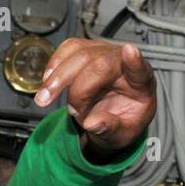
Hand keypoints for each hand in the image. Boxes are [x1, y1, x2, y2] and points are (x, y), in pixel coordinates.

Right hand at [35, 40, 155, 154]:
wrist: (111, 116)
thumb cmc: (122, 121)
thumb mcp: (121, 136)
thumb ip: (110, 129)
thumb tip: (91, 123)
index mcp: (140, 82)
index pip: (140, 68)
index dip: (134, 60)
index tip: (130, 51)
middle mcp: (122, 61)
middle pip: (99, 63)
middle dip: (78, 88)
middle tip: (71, 112)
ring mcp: (103, 53)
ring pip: (79, 53)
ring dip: (57, 76)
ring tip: (44, 99)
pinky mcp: (85, 51)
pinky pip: (67, 50)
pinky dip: (54, 66)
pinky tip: (46, 83)